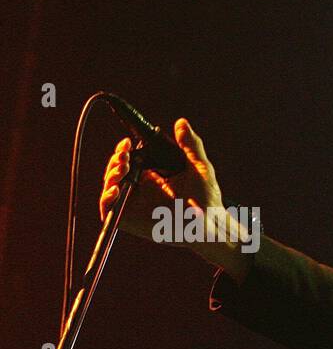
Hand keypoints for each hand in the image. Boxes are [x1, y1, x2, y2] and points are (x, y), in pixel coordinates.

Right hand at [98, 118, 225, 242]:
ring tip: (122, 166)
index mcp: (154, 176)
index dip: (124, 150)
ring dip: (111, 174)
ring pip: (111, 186)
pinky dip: (106, 198)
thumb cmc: (208, 200)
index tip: (127, 143)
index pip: (130, 159)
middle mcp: (142, 189)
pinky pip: (109, 210)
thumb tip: (181, 122)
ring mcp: (134, 205)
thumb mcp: (200, 167)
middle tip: (125, 155)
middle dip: (116, 159)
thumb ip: (190, 145)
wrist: (210, 225)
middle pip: (116, 171)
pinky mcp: (130, 220)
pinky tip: (116, 188)